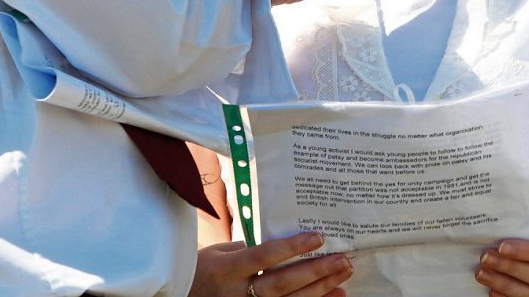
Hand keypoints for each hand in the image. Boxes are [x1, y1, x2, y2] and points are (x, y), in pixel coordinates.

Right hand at [189, 231, 352, 296]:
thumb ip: (248, 248)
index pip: (265, 257)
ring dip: (320, 290)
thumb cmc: (201, 270)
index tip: (318, 237)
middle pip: (283, 283)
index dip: (292, 248)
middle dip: (316, 271)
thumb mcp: (219, 252)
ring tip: (343, 276)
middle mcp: (239, 294)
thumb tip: (281, 242)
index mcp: (228, 270)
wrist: (185, 296)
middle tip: (342, 259)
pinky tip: (333, 296)